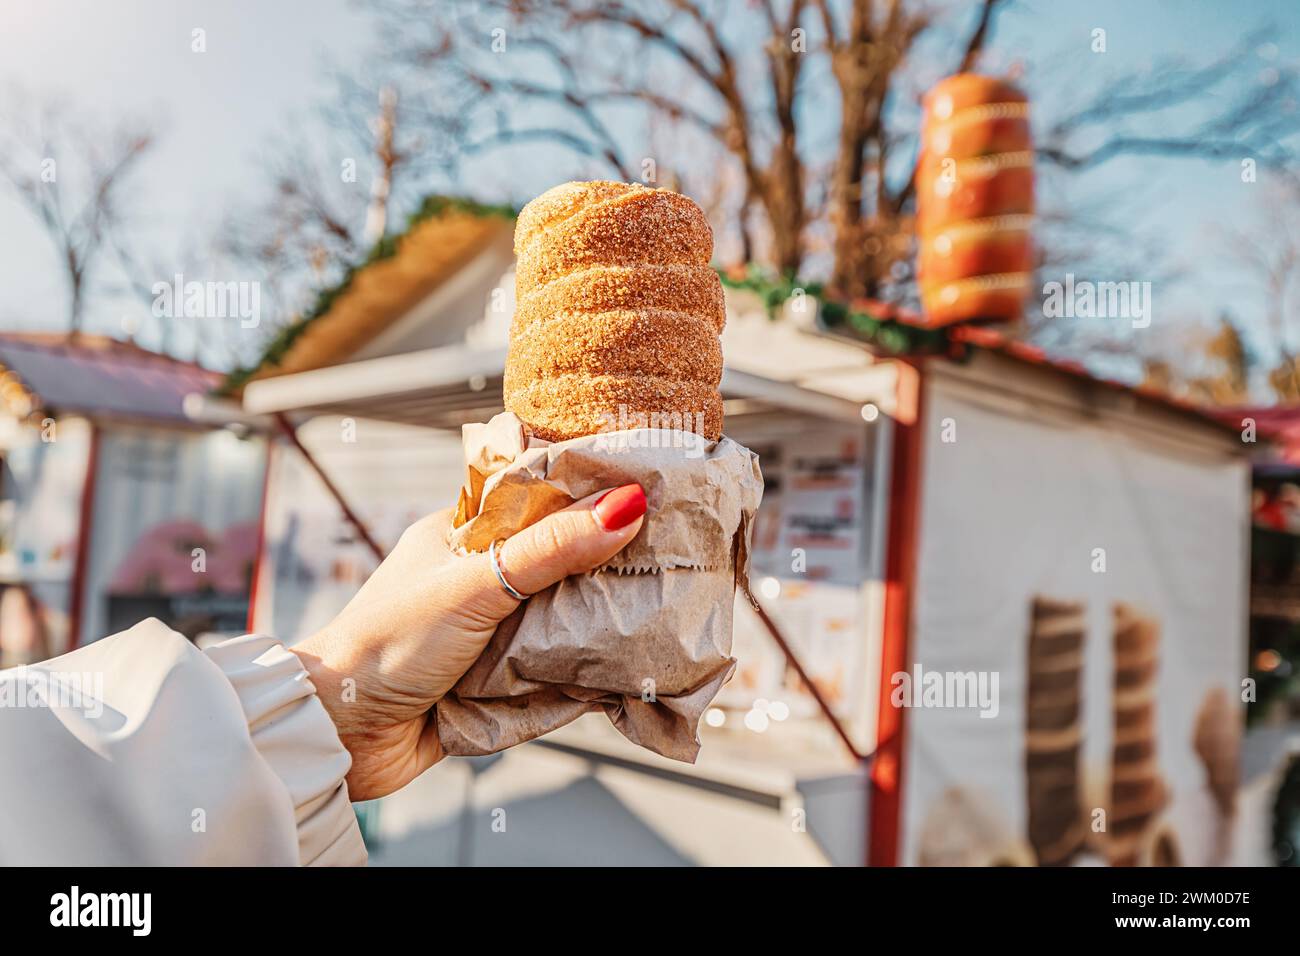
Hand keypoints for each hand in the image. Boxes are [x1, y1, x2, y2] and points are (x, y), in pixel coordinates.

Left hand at [293, 484, 645, 800]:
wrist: (341, 736)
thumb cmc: (388, 643)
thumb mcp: (475, 585)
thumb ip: (551, 550)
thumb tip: (627, 505)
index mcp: (463, 535)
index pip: (541, 499)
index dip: (593, 496)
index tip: (651, 493)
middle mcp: (479, 578)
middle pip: (560, 562)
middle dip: (607, 565)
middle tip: (673, 558)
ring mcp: (488, 630)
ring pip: (561, 616)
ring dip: (599, 622)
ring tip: (663, 610)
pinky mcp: (496, 680)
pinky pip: (553, 668)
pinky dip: (582, 669)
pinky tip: (627, 665)